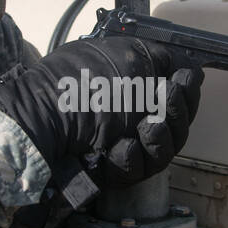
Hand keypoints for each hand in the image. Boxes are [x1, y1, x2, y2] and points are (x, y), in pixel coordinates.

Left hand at [0, 36, 203, 186]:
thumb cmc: (75, 86)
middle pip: (176, 124)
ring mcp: (124, 147)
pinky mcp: (115, 172)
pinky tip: (125, 145)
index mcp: (133, 90)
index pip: (173, 95)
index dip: (185, 88)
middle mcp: (131, 119)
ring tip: (152, 123)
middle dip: (179, 109)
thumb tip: (188, 65)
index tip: (187, 77)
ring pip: (164, 148)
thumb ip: (157, 58)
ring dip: (163, 132)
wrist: (39, 122)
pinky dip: (135, 156)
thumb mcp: (120, 56)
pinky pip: (140, 168)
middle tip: (173, 94)